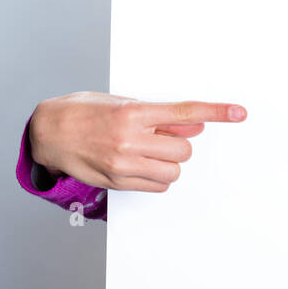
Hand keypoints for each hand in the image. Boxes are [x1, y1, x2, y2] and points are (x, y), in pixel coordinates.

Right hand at [28, 91, 246, 190]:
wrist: (47, 133)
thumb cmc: (82, 112)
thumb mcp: (121, 102)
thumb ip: (160, 116)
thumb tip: (194, 125)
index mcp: (133, 113)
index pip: (184, 111)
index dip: (217, 111)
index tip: (239, 112)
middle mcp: (130, 139)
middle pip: (184, 150)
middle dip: (177, 145)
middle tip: (158, 138)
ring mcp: (124, 164)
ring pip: (173, 171)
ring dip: (168, 163)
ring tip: (146, 152)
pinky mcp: (118, 182)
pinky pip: (158, 186)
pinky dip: (157, 177)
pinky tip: (139, 165)